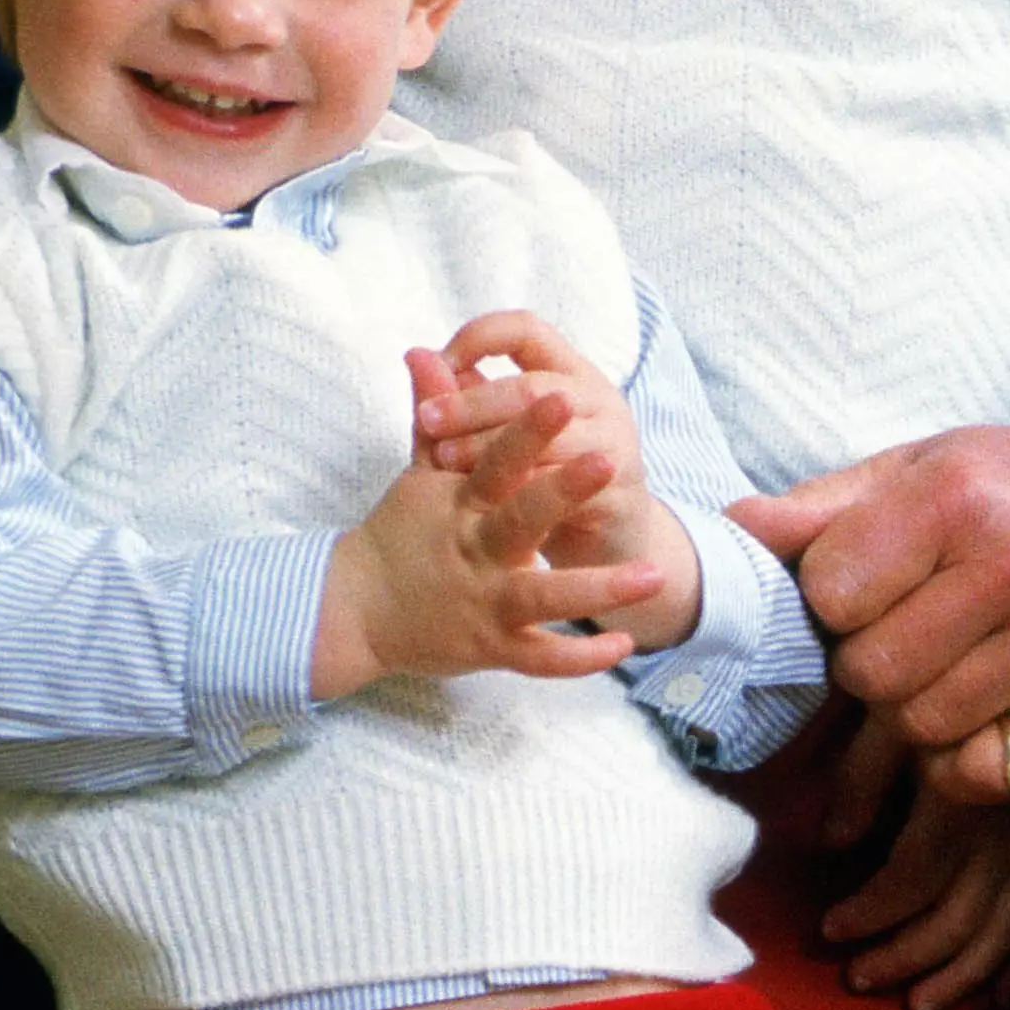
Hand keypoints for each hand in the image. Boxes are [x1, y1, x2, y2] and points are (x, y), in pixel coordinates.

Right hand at [319, 316, 694, 693]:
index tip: (559, 398)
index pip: (493, 460)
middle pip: (521, 518)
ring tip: (652, 575)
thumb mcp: (416, 478)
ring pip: (545, 597)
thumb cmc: (400, 535)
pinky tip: (624, 642)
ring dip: (598, 588)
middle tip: (609, 460)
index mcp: (459, 505)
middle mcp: (474, 551)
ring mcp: (485, 602)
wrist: (356, 611)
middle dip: (563, 490)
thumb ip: (433, 417)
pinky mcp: (492, 648)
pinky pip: (542, 659)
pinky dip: (581, 657)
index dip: (524, 430)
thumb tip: (423, 351)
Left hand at [732, 418, 1009, 805]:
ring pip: (924, 728)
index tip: (860, 593)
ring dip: (913, 716)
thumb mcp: (923, 466)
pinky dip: (965, 760)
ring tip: (937, 674)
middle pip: (873, 674)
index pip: (832, 595)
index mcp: (955, 497)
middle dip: (867, 668)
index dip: (830, 605)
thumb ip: (825, 507)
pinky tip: (975, 719)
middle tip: (897, 641)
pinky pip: (989, 768)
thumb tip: (734, 533)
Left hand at [810, 710, 1009, 1009]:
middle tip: (855, 977)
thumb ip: (862, 777)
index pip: (914, 877)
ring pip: (996, 934)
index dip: (870, 911)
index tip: (828, 928)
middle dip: (903, 957)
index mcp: (960, 803)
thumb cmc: (944, 700)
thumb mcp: (894, 721)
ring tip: (914, 1005)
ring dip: (955, 977)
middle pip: (954, 919)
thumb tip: (831, 840)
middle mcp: (1001, 838)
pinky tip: (999, 1002)